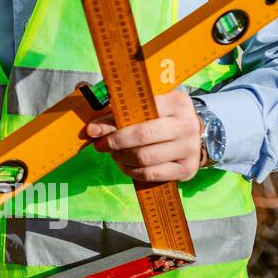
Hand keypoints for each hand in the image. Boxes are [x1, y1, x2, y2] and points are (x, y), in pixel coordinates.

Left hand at [85, 88, 205, 182]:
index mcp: (176, 102)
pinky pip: (151, 174)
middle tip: (100, 145)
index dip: (111, 122)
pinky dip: (132, 171)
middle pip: (142, 136)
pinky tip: (125, 165)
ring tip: (113, 153)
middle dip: (114, 142)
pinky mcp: (187, 170)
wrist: (192, 134)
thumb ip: (118, 104)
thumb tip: (85, 108)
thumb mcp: (145, 104)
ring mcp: (189, 149)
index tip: (92, 130)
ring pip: (145, 158)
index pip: (138, 112)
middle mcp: (187, 125)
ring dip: (121, 157)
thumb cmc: (160, 116)